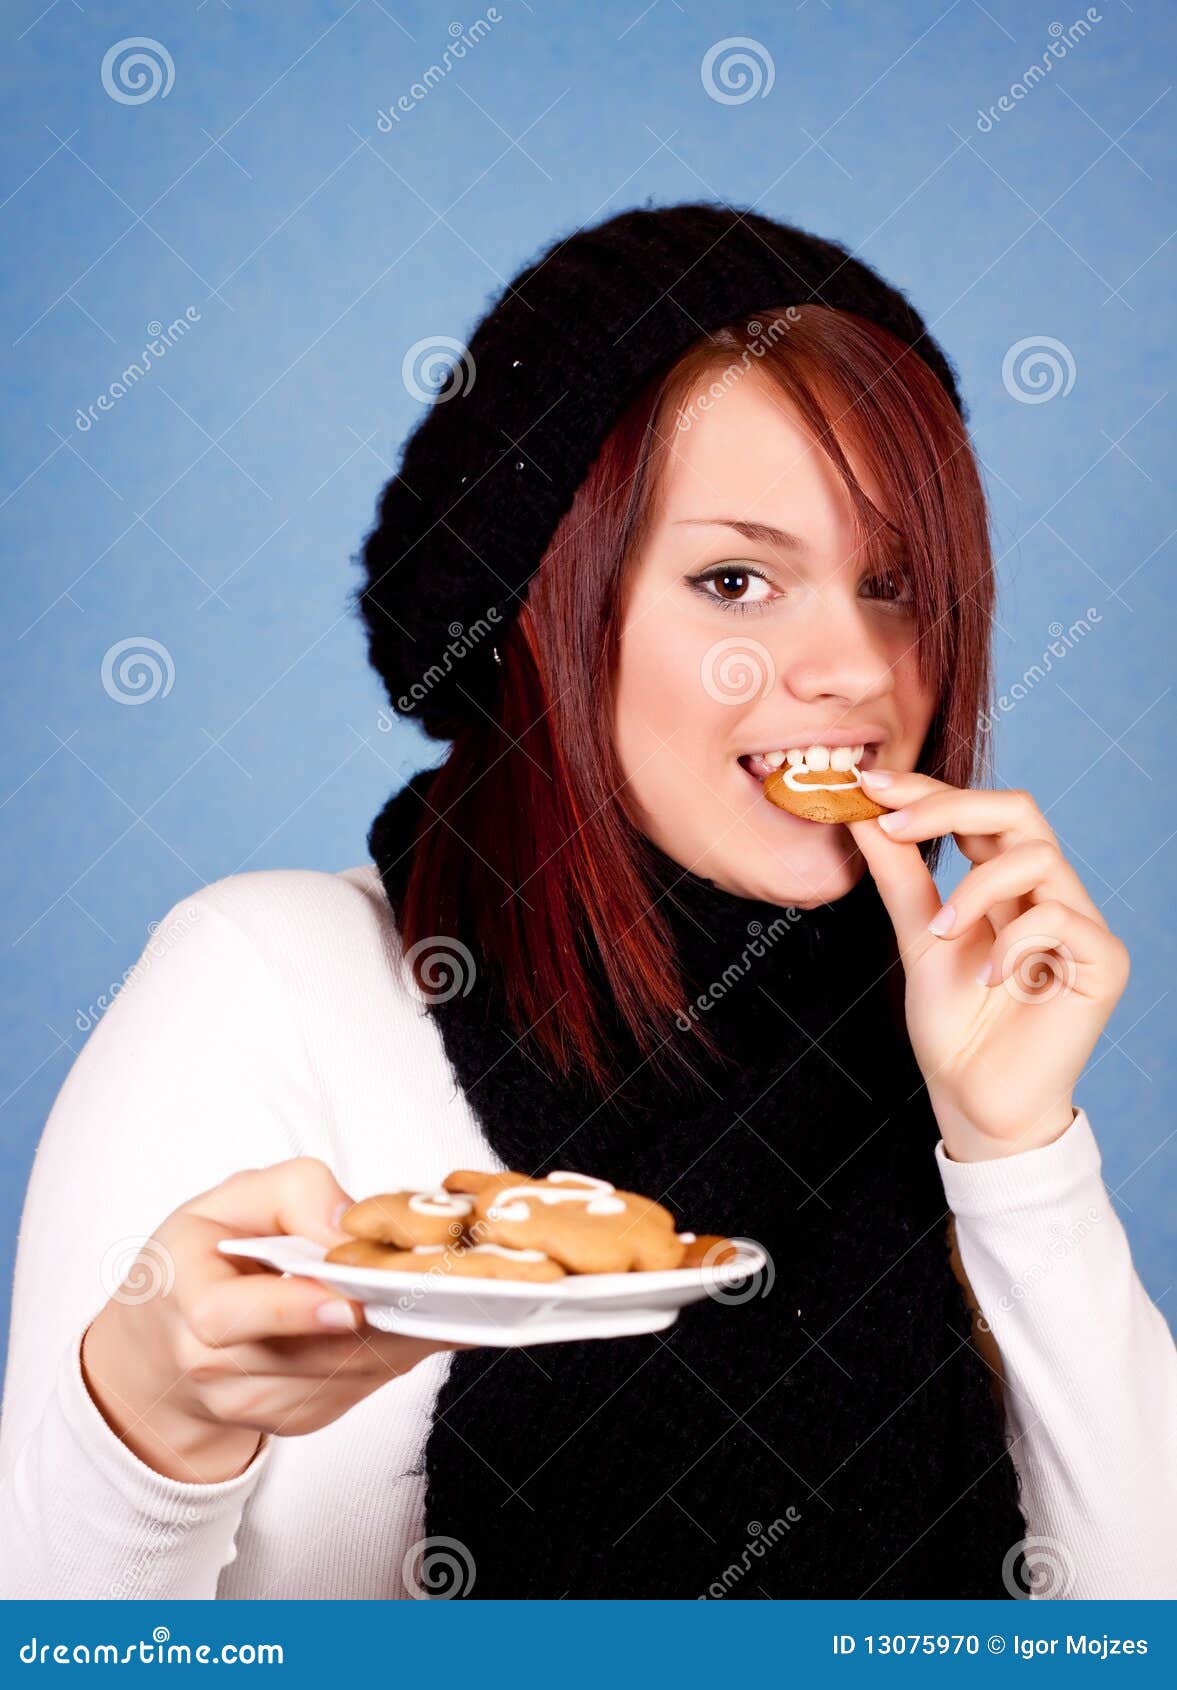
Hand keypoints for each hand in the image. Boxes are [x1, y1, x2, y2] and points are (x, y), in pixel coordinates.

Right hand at [81, 1158, 469, 1482]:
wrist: (167, 1342)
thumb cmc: (203, 1258)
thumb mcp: (233, 1199)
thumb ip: (294, 1194)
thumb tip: (348, 1226)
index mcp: (187, 1300)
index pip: (229, 1319)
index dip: (293, 1310)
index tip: (350, 1302)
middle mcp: (214, 1367)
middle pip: (308, 1352)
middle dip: (379, 1317)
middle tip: (440, 1284)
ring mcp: (256, 1402)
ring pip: (346, 1374)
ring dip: (400, 1336)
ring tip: (443, 1294)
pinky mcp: (297, 1419)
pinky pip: (359, 1388)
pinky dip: (396, 1352)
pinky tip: (418, 1317)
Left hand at [847, 772, 1129, 1162]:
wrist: (974, 1098)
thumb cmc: (954, 1024)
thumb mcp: (917, 936)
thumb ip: (899, 875)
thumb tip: (865, 814)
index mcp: (1007, 881)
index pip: (977, 813)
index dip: (926, 791)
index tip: (870, 784)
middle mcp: (1047, 892)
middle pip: (1018, 809)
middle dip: (950, 806)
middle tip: (894, 822)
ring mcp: (1080, 924)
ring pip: (1037, 857)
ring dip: (976, 889)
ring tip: (942, 934)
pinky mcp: (1103, 963)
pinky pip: (1062, 919)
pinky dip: (1013, 942)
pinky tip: (989, 979)